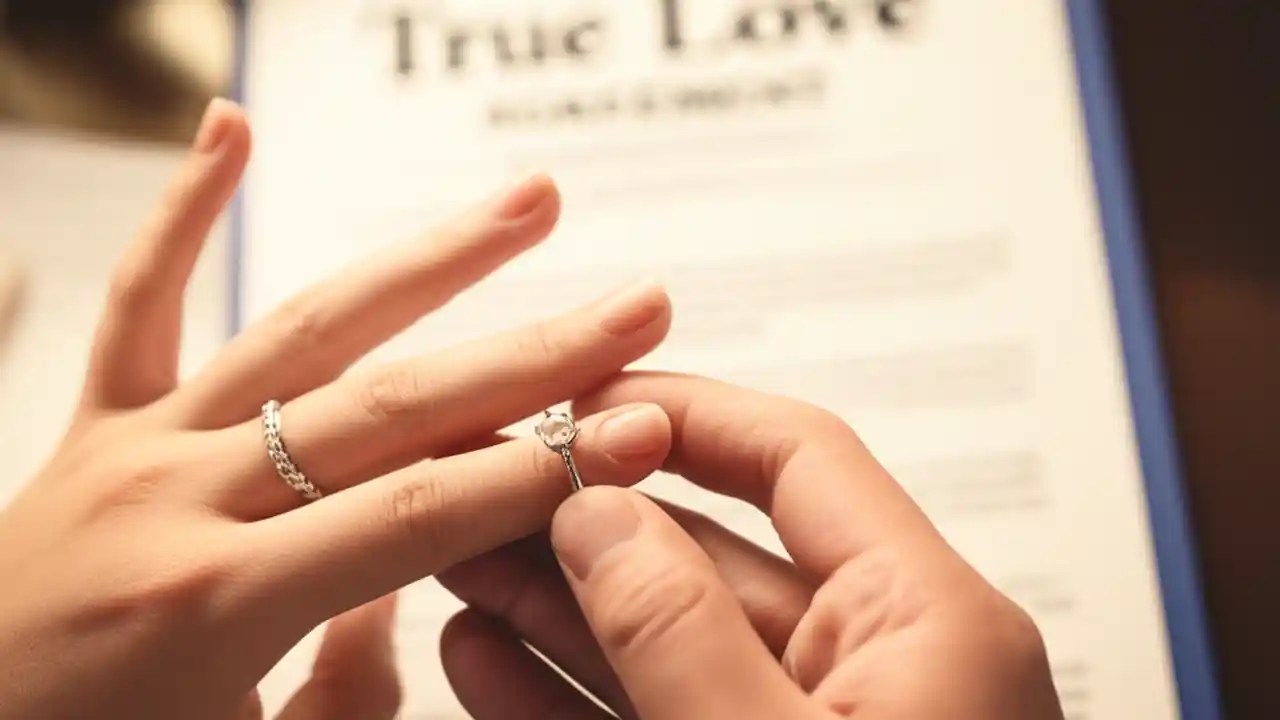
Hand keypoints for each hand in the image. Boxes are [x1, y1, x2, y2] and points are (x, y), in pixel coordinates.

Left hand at [0, 100, 674, 718]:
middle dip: (528, 357)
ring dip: (429, 262)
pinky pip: (140, 303)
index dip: (535, 469)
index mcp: (214, 607)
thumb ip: (346, 696)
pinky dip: (184, 209)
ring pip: (304, 330)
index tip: (635, 427)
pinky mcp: (95, 426)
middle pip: (389, 409)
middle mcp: (178, 501)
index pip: (415, 516)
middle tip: (635, 306)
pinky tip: (232, 128)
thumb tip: (407, 596)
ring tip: (529, 204)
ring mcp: (133, 447)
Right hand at [438, 373, 1064, 718]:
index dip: (681, 412)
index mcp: (930, 627)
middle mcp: (878, 670)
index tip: (575, 394)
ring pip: (668, 644)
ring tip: (456, 559)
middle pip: (710, 552)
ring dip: (557, 606)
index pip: (798, 459)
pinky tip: (487, 659)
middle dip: (582, 518)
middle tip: (476, 484)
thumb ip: (683, 633)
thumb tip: (598, 509)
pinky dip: (567, 697)